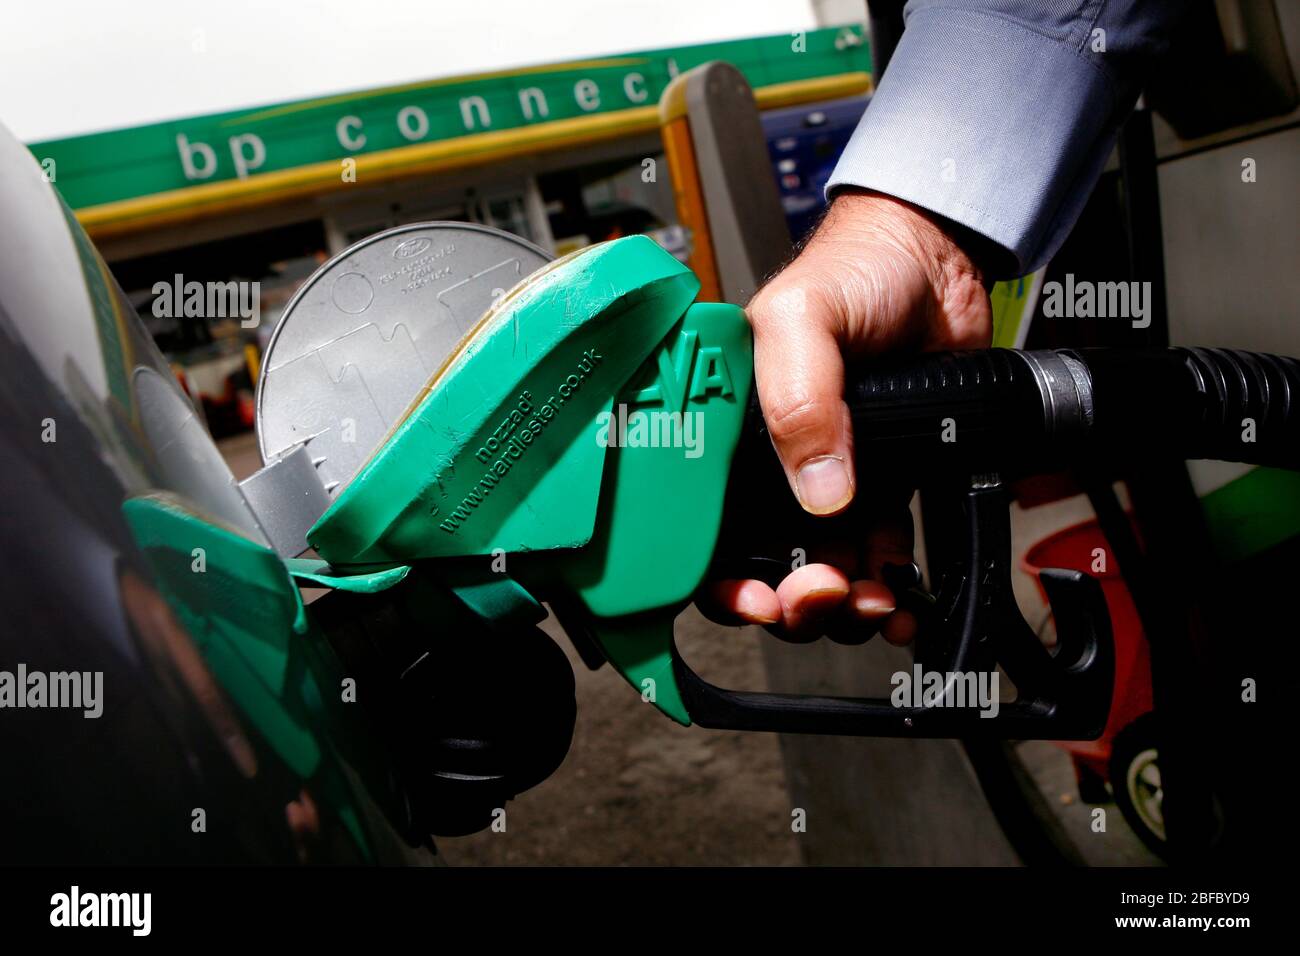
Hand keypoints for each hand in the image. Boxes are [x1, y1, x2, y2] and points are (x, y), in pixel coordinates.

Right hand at [701, 189, 993, 642]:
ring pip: (821, 569)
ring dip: (843, 604)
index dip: (723, 579)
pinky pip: (878, 554)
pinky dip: (892, 590)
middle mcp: (771, 462)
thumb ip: (797, 398)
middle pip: (762, 562)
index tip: (757, 601)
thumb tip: (817, 491)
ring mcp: (828, 476)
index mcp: (729, 431)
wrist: (939, 258)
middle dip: (792, 599)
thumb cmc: (855, 266)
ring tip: (871, 601)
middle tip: (820, 595)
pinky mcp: (882, 482)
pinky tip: (904, 602)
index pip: (704, 526)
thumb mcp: (801, 318)